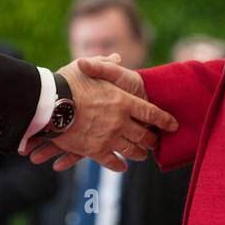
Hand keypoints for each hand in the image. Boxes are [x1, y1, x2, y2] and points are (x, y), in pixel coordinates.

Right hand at [24, 54, 176, 172]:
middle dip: (152, 140)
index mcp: (123, 101)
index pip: (152, 113)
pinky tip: (122, 166)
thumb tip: (117, 58)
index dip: (165, 120)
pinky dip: (119, 165)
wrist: (51, 104)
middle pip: (145, 136)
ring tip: (142, 155)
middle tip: (155, 142)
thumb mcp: (89, 67)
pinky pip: (112, 162)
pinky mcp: (95, 151)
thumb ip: (105, 65)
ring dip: (139, 153)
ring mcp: (109, 138)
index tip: (173, 125)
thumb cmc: (69, 83)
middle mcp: (121, 122)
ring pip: (131, 151)